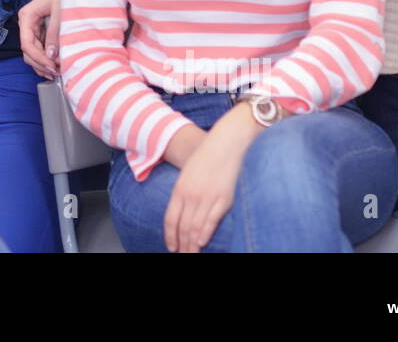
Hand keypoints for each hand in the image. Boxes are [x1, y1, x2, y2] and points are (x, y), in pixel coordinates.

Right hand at [17, 0, 61, 78]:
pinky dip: (46, 59)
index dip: (38, 58)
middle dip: (40, 63)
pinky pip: (41, 49)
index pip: (27, 43)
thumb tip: (51, 55)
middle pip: (28, 51)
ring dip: (43, 64)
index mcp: (27, 16)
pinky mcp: (42, 32)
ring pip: (33, 53)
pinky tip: (55, 66)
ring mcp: (34, 28)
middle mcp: (27, 23)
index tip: (52, 66)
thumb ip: (55, 33)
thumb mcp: (61, 12)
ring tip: (57, 72)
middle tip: (56, 72)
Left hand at [163, 103, 260, 251]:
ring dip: (193, 245)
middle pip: (183, 227)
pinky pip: (211, 221)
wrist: (226, 143)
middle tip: (182, 255)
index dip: (170, 236)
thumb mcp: (189, 174)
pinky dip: (205, 234)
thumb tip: (185, 214)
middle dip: (182, 245)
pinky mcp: (223, 198)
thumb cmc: (208, 156)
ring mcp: (206, 198)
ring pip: (195, 228)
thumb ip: (185, 193)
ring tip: (191, 254)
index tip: (171, 247)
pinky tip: (202, 243)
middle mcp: (190, 195)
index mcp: (180, 188)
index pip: (171, 219)